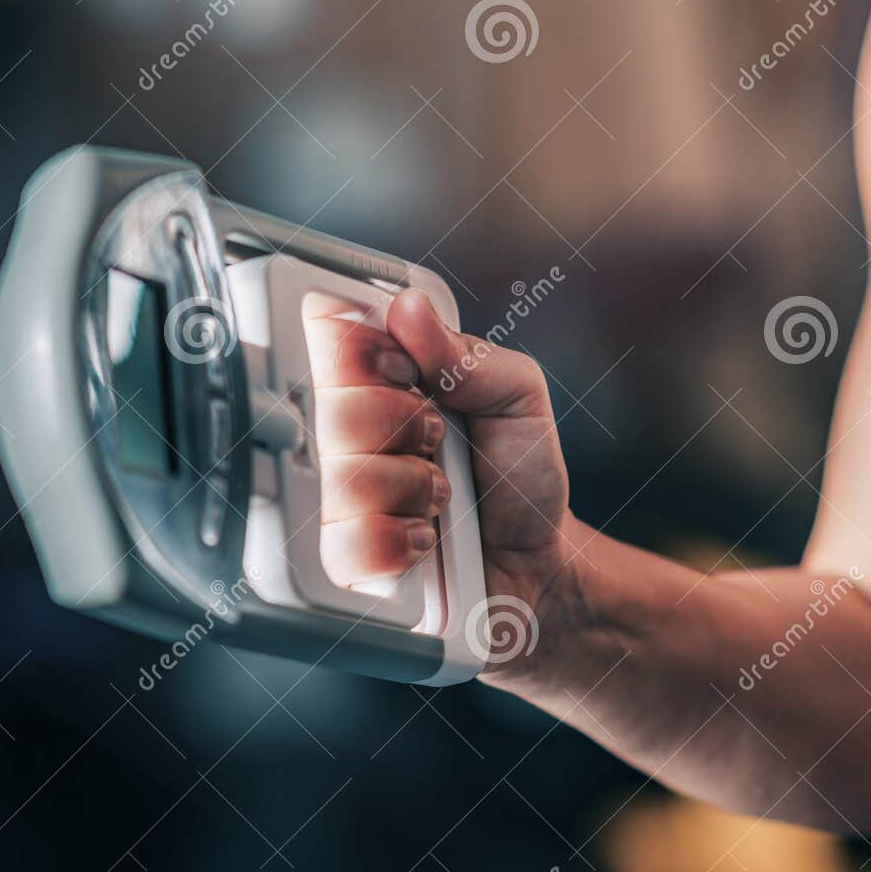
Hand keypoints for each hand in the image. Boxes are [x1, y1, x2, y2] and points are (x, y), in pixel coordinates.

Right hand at [307, 287, 576, 668]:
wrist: (540, 563)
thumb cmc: (521, 477)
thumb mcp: (518, 397)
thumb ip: (469, 353)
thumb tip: (409, 307)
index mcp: (381, 382)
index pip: (330, 340)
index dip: (365, 354)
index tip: (407, 371)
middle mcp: (349, 435)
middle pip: (331, 408)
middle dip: (404, 425)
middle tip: (439, 440)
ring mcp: (340, 498)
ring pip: (342, 477)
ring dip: (412, 488)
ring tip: (442, 497)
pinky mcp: (344, 560)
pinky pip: (345, 544)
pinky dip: (397, 541)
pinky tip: (423, 539)